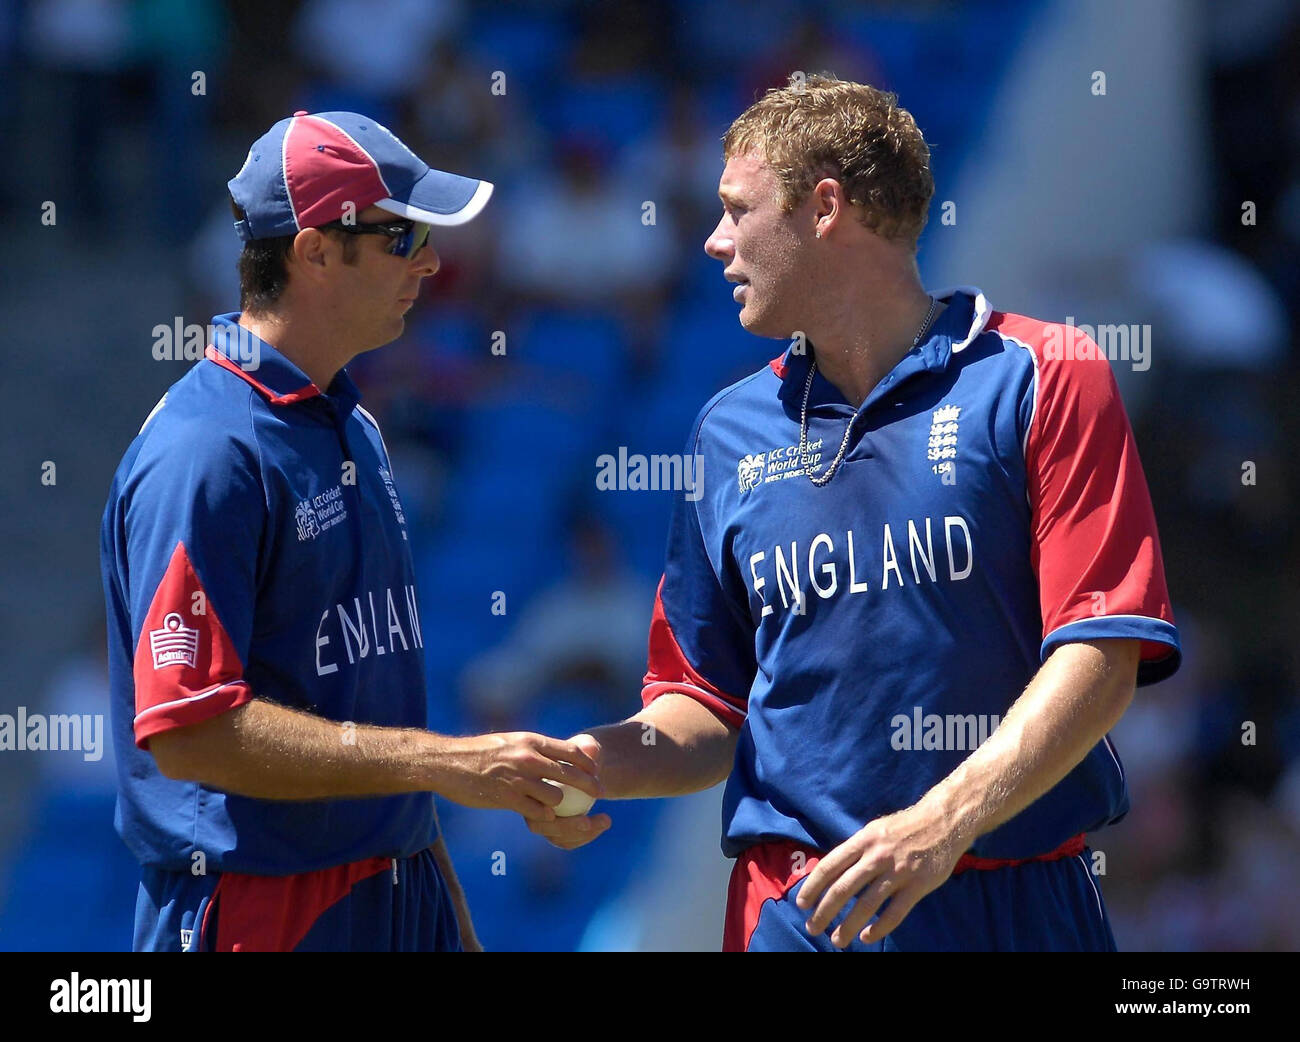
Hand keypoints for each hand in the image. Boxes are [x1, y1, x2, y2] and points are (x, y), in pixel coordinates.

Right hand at [434, 731, 601, 821]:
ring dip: (560, 805)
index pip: (571, 751)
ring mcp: (519, 780)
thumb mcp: (510, 741)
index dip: (588, 763)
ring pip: (557, 797)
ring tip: (559, 806)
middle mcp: (529, 758)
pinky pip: (537, 812)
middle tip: (600, 793)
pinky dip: (543, 815)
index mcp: (531, 741)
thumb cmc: (478, 753)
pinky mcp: (507, 799)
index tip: (597, 771)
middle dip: (590, 786)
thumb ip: (533, 748)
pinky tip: (541, 814)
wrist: (447, 763)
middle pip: (572, 775)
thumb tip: (555, 754)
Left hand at [795, 799, 968, 947]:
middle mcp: (877, 856)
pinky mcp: (918, 885)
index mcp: (863, 840)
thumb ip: (855, 851)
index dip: (813, 886)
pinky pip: (895, 913)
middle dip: (824, 911)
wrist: (944, 821)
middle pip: (843, 888)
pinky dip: (879, 928)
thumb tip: (831, 873)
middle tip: (812, 928)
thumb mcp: (874, 830)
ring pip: (867, 905)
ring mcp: (898, 871)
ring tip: (837, 940)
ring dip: (848, 926)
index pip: (830, 866)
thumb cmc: (904, 827)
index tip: (802, 904)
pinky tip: (867, 937)